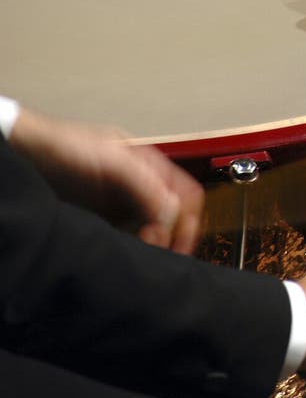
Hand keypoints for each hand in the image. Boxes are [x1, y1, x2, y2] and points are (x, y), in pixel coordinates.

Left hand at [9, 108, 203, 253]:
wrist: (23, 152)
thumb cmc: (64, 146)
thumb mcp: (113, 160)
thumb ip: (146, 185)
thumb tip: (172, 213)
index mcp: (149, 166)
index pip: (186, 194)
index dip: (191, 217)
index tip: (184, 241)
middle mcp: (138, 185)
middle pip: (171, 215)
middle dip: (172, 235)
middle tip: (161, 251)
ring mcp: (118, 203)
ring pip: (150, 229)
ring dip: (152, 243)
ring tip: (141, 251)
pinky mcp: (100, 219)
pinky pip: (125, 237)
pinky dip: (131, 246)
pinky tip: (124, 251)